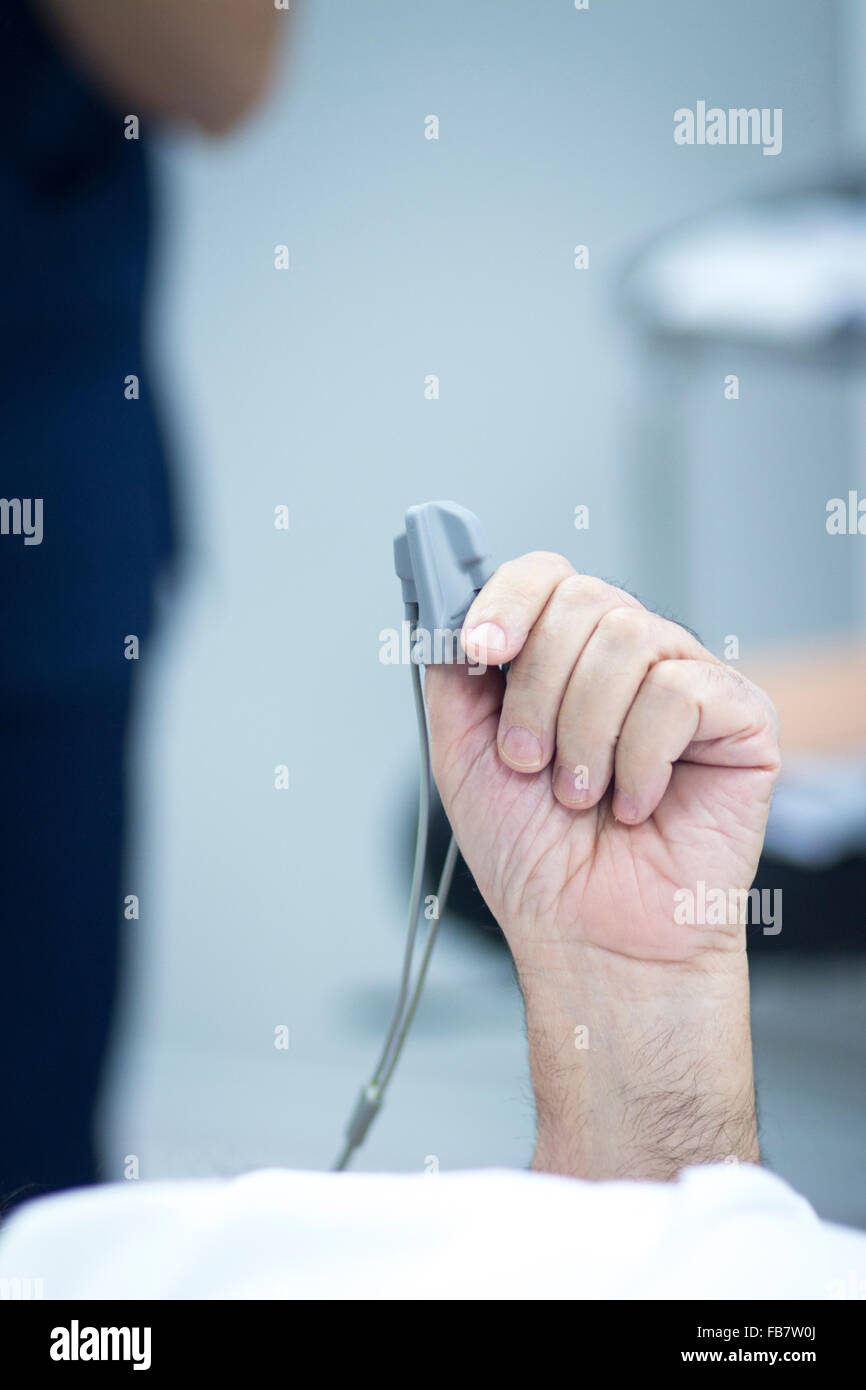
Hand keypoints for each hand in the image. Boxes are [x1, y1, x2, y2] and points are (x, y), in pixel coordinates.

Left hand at [425, 553, 780, 972]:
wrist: (591, 938)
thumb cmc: (535, 857)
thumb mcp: (463, 756)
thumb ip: (453, 675)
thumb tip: (452, 609)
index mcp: (564, 658)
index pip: (545, 577)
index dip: (508, 600)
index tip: (479, 649)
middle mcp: (626, 658)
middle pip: (582, 601)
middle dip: (537, 690)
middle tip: (529, 762)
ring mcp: (686, 680)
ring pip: (628, 640)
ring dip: (584, 732)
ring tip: (581, 795)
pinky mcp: (739, 715)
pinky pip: (679, 691)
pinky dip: (641, 758)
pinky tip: (637, 802)